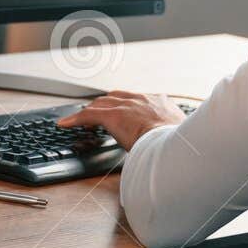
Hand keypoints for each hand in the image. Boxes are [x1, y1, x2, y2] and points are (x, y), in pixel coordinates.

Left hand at [57, 91, 186, 149]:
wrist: (177, 142)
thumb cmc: (182, 144)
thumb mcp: (180, 135)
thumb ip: (173, 136)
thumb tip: (175, 150)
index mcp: (159, 103)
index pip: (137, 99)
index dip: (125, 105)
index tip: (123, 111)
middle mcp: (142, 99)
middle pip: (115, 96)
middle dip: (105, 104)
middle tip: (98, 113)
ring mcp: (127, 106)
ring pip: (101, 104)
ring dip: (91, 111)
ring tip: (81, 119)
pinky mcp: (113, 116)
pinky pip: (89, 115)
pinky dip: (75, 119)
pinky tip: (65, 124)